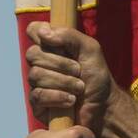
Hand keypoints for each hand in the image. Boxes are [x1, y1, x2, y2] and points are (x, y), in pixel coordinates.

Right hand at [25, 22, 115, 137]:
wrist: (104, 107)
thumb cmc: (97, 77)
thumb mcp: (90, 49)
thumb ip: (69, 35)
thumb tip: (42, 33)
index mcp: (52, 46)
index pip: (33, 30)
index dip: (40, 33)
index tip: (57, 43)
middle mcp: (41, 63)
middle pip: (33, 54)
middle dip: (60, 64)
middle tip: (79, 71)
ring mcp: (37, 83)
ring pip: (35, 75)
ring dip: (63, 82)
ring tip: (79, 88)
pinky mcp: (37, 104)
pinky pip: (38, 95)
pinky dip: (57, 97)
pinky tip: (70, 101)